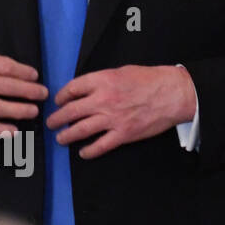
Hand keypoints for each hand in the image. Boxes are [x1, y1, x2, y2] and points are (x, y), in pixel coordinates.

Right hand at [0, 45, 46, 132]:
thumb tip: (7, 68)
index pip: (6, 68)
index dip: (24, 72)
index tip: (34, 75)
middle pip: (9, 88)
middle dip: (30, 91)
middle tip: (42, 93)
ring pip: (2, 108)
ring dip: (21, 110)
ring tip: (33, 110)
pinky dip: (1, 131)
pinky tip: (14, 132)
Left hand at [48, 65, 195, 158]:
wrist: (173, 93)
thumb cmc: (149, 79)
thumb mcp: (120, 71)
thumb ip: (100, 80)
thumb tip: (84, 89)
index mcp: (101, 81)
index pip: (71, 89)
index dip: (61, 96)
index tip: (58, 101)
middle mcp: (103, 100)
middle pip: (71, 111)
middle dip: (57, 118)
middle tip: (51, 122)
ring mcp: (112, 119)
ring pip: (81, 130)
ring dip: (66, 135)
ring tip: (60, 138)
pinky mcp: (123, 134)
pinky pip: (101, 145)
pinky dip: (89, 151)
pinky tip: (83, 152)